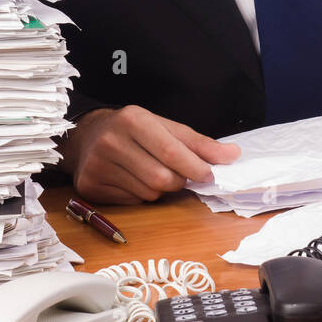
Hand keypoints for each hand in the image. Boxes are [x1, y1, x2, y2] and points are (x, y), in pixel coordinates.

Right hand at [63, 105, 239, 204]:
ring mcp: (97, 164)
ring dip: (159, 189)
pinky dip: (140, 196)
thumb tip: (233, 155)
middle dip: (177, 181)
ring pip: (148, 193)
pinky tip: (132, 180)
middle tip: (175, 173)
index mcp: (133, 119)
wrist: (88, 135)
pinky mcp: (90, 185)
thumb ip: (199, 143)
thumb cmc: (135, 131)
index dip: (195, 167)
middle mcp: (111, 141)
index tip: (209, 175)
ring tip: (149, 171)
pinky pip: (132, 202)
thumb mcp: (166, 128)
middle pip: (162, 178)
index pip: (171, 151)